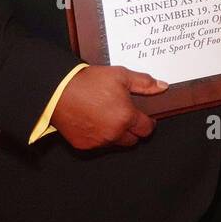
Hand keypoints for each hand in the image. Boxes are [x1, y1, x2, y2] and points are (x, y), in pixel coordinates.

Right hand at [51, 65, 166, 149]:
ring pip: (116, 144)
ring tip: (111, 118)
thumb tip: (163, 87)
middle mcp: (114, 133)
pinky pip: (99, 145)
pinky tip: (96, 123)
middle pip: (133, 140)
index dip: (149, 123)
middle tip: (128, 118)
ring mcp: (98, 141)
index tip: (147, 119)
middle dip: (134, 130)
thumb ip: (144, 83)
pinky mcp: (84, 145)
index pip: (147, 129)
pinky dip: (100, 137)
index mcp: (126, 117)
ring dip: (118, 135)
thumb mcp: (121, 76)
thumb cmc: (89, 82)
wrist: (58, 91)